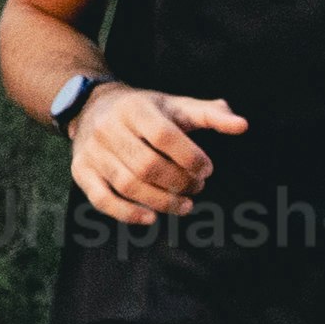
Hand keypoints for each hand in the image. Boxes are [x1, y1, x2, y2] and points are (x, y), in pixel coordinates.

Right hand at [62, 84, 242, 223]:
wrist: (92, 107)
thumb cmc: (145, 111)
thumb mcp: (176, 105)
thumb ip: (210, 114)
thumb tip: (242, 126)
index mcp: (136, 109)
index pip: (164, 136)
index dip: (190, 157)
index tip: (207, 169)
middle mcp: (109, 129)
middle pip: (147, 165)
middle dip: (179, 183)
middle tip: (197, 188)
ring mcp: (93, 152)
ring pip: (128, 185)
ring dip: (161, 201)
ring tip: (184, 205)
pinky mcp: (81, 171)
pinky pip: (102, 199)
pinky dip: (127, 213)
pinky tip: (151, 218)